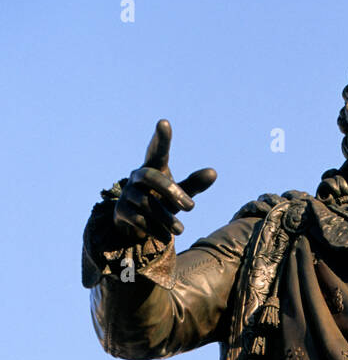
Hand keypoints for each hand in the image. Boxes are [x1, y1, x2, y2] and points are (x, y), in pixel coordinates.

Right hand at [114, 119, 216, 244]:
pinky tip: (165, 237)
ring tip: (181, 230)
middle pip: (151, 177)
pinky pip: (138, 219)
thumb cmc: (161, 203)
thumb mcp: (179, 195)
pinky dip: (154, 229)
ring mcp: (127, 194)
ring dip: (166, 217)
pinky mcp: (121, 212)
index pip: (156, 151)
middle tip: (192, 207)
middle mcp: (137, 177)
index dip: (161, 138)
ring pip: (146, 202)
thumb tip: (213, 172)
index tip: (164, 122)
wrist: (136, 227)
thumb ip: (194, 184)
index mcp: (152, 168)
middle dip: (172, 191)